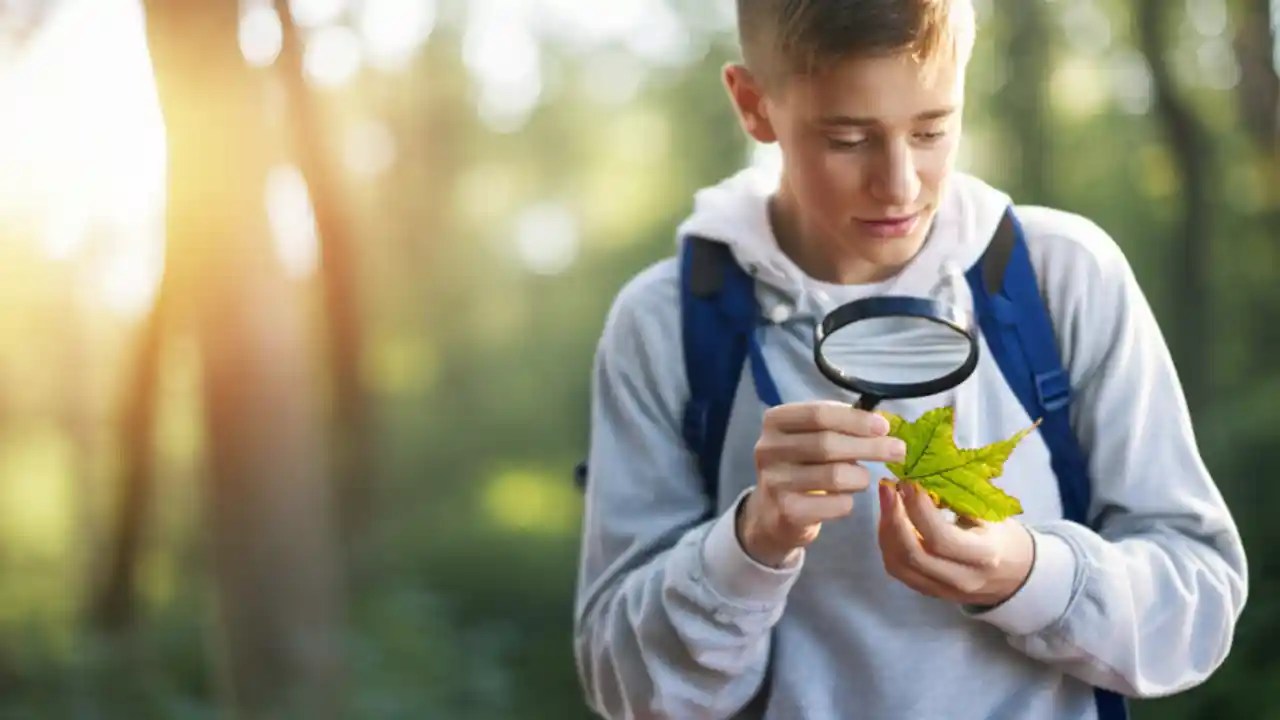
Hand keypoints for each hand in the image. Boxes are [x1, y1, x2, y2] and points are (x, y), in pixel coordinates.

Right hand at [738, 401, 906, 567]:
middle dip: (869, 446)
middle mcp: (768, 449)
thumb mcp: (810, 437)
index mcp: (775, 421)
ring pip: (834, 476)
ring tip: (864, 478)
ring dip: (860, 476)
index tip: (884, 426)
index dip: (855, 419)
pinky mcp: (786, 512)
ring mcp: (774, 482)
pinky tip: (846, 499)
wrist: (773, 513)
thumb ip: (839, 427)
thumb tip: (882, 426)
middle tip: (898, 450)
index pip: (818, 414)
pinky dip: (849, 501)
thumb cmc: (801, 466)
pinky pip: (835, 505)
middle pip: (827, 444)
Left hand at [877, 481, 1034, 606]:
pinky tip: (890, 520)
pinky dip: (888, 543)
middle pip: (913, 554)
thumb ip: (958, 501)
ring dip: (886, 529)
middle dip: (893, 518)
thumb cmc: (1003, 538)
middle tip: (886, 487)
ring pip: (898, 565)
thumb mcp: (991, 515)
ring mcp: (943, 590)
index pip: (940, 537)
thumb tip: (922, 478)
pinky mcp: (928, 591)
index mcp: (983, 556)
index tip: (908, 482)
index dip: (918, 509)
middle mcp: (961, 578)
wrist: (1016, 577)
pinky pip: (898, 570)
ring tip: (886, 500)